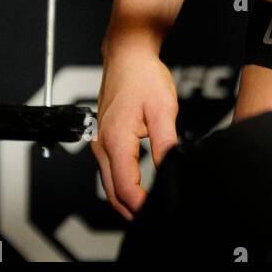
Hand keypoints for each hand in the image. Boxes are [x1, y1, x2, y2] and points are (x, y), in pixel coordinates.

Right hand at [92, 43, 178, 219]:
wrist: (127, 55)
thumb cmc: (143, 76)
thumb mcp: (163, 108)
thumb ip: (165, 142)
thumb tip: (171, 169)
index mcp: (115, 139)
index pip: (125, 187)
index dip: (142, 204)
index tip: (158, 209)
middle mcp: (102, 144)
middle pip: (112, 192)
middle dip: (131, 209)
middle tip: (154, 215)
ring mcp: (99, 142)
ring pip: (108, 183)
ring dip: (125, 199)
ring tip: (148, 207)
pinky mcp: (103, 138)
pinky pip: (109, 170)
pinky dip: (120, 185)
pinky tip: (136, 188)